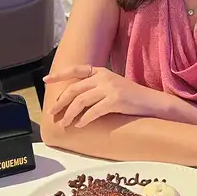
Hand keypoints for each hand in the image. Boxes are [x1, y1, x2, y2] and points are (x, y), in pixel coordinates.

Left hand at [44, 65, 161, 127]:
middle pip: (74, 89)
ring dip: (69, 114)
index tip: (46, 80)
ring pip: (81, 101)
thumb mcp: (111, 85)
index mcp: (100, 71)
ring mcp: (109, 88)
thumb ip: (94, 87)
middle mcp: (103, 77)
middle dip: (60, 102)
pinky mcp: (115, 100)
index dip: (60, 75)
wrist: (150, 102)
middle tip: (52, 113)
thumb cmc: (130, 97)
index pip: (76, 70)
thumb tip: (73, 98)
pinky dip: (84, 119)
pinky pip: (93, 111)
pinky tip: (80, 125)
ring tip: (64, 123)